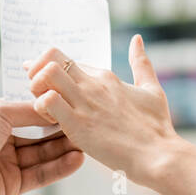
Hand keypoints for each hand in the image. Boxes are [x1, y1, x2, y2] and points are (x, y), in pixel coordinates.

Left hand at [0, 98, 84, 194]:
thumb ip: (28, 111)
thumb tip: (51, 107)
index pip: (29, 114)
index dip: (49, 112)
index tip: (71, 107)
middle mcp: (1, 140)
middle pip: (38, 136)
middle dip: (61, 132)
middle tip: (84, 127)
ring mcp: (7, 164)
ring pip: (42, 156)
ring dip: (63, 150)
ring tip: (85, 144)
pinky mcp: (12, 185)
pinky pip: (39, 176)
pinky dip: (58, 169)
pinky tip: (76, 160)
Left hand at [24, 35, 182, 188]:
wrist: (159, 154)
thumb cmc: (157, 127)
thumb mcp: (152, 89)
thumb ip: (141, 63)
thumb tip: (137, 39)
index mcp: (106, 76)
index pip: (68, 61)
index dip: (51, 68)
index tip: (41, 77)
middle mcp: (92, 84)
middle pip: (52, 57)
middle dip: (37, 70)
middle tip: (39, 90)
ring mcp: (85, 102)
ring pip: (46, 74)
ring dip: (36, 87)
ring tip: (41, 106)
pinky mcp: (77, 124)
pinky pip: (48, 102)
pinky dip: (40, 108)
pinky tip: (48, 121)